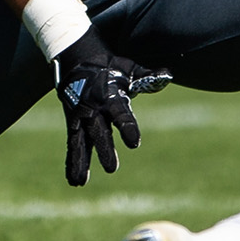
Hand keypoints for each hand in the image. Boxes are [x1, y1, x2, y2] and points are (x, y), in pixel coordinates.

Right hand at [53, 28, 171, 186]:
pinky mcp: (72, 125)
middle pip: (99, 131)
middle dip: (105, 149)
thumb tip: (167, 75)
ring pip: (80, 141)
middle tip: (112, 168)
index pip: (121, 113)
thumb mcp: (129, 69)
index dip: (127, 127)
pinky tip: (74, 181)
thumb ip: (148, 77)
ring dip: (82, 160)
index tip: (134, 143)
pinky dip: (72, 162)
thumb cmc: (110, 68)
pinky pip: (72, 145)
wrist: (77, 59)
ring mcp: (80, 117)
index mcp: (110, 95)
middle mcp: (92, 108)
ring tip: (81, 181)